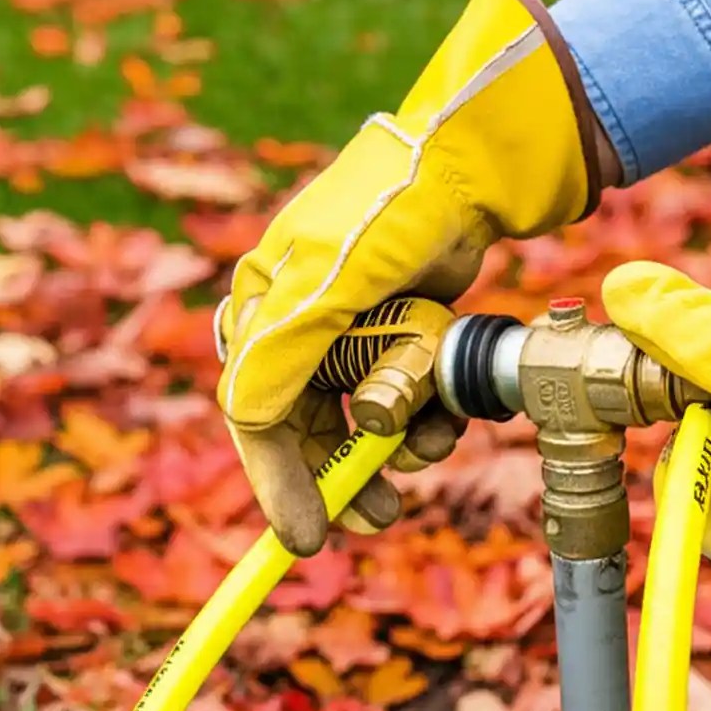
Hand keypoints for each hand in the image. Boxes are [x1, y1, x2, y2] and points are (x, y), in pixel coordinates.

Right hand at [215, 0, 605, 556]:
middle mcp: (302, 332)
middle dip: (346, 476)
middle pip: (312, 432)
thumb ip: (281, 353)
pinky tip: (450, 413)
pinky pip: (407, 401)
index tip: (306, 536)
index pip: (257, 418)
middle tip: (381, 516)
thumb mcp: (326, 281)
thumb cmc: (387, 213)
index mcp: (261, 316)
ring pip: (365, 423)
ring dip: (400, 444)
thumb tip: (245, 424)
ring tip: (436, 442)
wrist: (464, 174)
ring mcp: (355, 337)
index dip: (279, 482)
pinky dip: (428, 416)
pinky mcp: (403, 338)